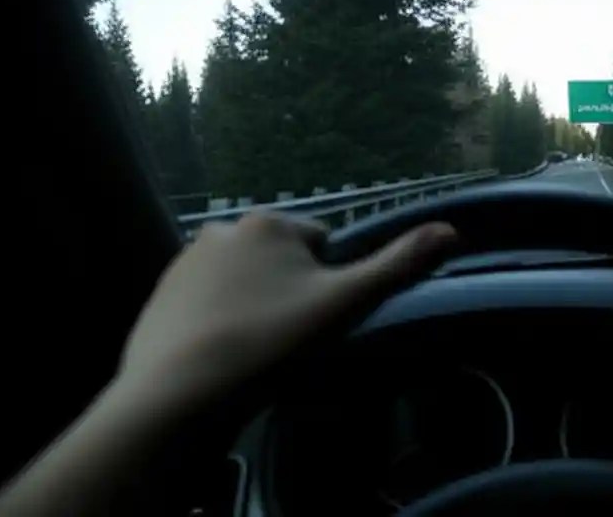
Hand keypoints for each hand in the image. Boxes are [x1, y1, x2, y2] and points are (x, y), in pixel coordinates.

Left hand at [118, 212, 456, 407]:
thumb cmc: (271, 342)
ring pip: (245, 284)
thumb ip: (398, 265)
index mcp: (271, 223)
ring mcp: (185, 262)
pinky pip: (208, 305)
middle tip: (289, 341)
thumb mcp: (345, 304)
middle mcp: (223, 228)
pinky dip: (220, 324)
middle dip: (291, 294)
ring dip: (256, 308)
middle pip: (282, 263)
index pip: (324, 246)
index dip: (330, 285)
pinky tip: (223, 356)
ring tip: (257, 353)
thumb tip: (452, 229)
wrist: (180, 390)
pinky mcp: (161, 296)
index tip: (319, 322)